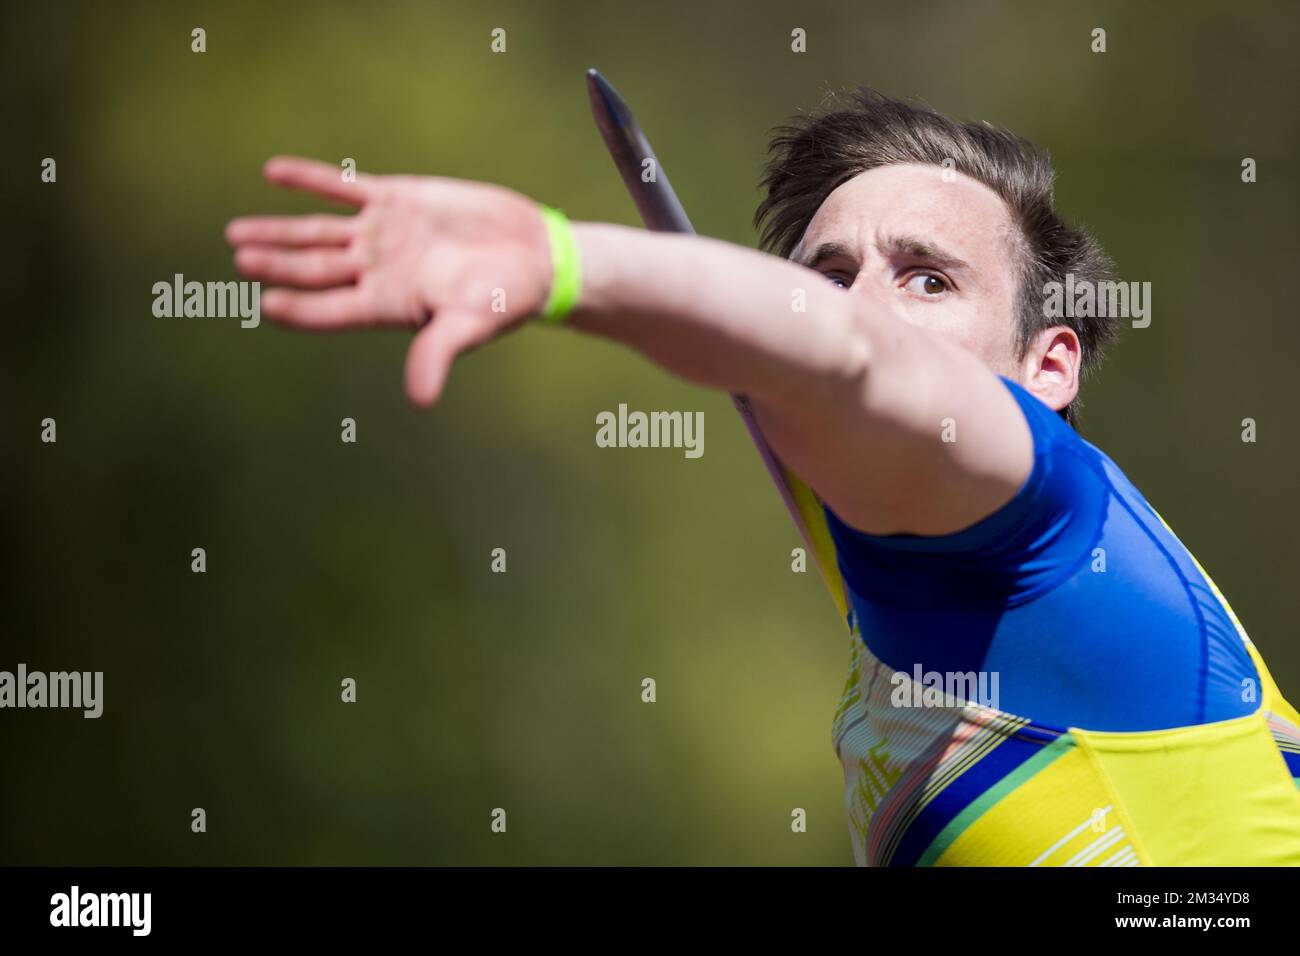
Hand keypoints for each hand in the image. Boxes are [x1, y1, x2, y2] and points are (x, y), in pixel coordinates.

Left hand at [226, 156, 553, 406]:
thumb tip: (421, 401)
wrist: (534, 256)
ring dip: (280, 232)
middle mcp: (375, 272)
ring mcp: (381, 235)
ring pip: (318, 232)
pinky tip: (273, 173)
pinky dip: (310, 179)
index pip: (330, 310)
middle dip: (275, 264)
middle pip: (313, 270)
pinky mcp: (396, 199)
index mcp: (387, 306)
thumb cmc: (505, 299)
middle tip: (238, 259)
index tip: (265, 304)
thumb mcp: (471, 325)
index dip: (298, 308)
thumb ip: (439, 354)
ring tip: (236, 234)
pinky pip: (344, 186)